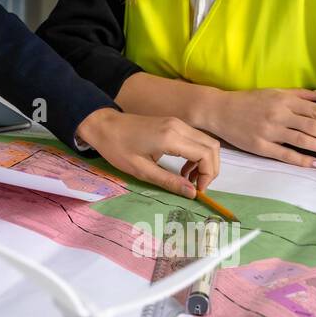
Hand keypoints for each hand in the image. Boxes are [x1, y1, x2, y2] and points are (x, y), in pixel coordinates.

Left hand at [75, 108, 219, 197]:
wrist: (103, 126)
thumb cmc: (118, 148)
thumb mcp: (141, 170)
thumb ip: (169, 181)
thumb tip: (192, 194)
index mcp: (171, 137)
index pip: (205, 154)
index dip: (208, 175)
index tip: (198, 190)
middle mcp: (179, 126)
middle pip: (212, 147)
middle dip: (210, 169)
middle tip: (197, 186)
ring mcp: (177, 122)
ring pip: (206, 142)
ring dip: (204, 162)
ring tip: (188, 179)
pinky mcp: (173, 123)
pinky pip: (195, 138)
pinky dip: (197, 154)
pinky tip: (183, 168)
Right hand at [204, 88, 315, 168]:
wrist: (219, 110)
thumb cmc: (248, 101)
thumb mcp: (274, 91)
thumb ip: (300, 94)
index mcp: (284, 100)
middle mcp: (279, 114)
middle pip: (313, 126)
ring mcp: (269, 131)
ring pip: (303, 140)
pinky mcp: (260, 146)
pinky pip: (285, 154)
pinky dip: (303, 159)